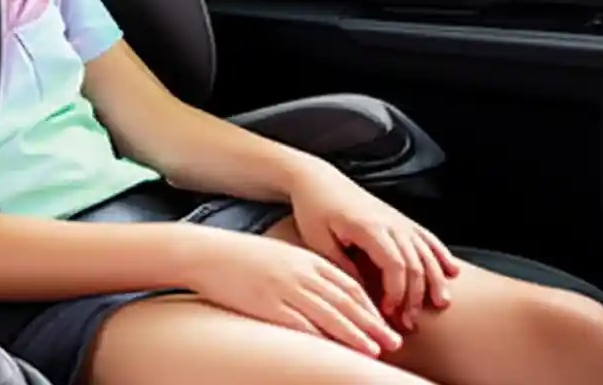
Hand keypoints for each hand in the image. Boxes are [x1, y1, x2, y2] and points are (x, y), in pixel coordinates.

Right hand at [187, 228, 403, 357]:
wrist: (206, 253)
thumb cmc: (242, 257)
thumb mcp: (280, 257)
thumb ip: (305, 272)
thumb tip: (327, 293)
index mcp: (307, 259)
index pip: (350, 284)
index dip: (371, 306)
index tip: (386, 321)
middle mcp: (301, 273)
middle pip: (347, 301)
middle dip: (373, 323)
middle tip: (395, 341)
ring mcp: (285, 289)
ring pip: (330, 314)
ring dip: (356, 333)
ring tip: (376, 349)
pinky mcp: (268, 304)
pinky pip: (301, 324)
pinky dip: (322, 338)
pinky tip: (335, 350)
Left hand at [288, 163, 461, 331]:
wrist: (317, 180)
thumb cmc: (313, 210)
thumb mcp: (317, 240)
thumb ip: (341, 266)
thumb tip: (364, 292)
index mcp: (367, 227)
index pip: (394, 264)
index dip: (396, 292)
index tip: (388, 312)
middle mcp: (389, 221)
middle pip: (414, 262)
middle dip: (416, 295)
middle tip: (410, 321)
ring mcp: (397, 218)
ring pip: (426, 251)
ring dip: (435, 279)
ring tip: (442, 303)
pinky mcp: (399, 218)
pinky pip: (427, 237)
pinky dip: (441, 254)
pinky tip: (452, 271)